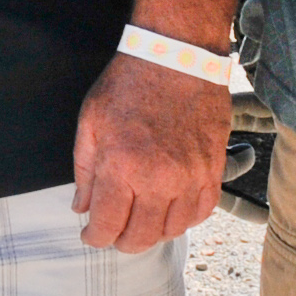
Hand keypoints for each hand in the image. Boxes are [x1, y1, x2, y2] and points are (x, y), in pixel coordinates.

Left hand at [71, 52, 230, 250]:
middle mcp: (158, 179)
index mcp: (121, 166)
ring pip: (173, 230)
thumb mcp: (91, 121)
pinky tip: (171, 209)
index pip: (107, 225)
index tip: (91, 236)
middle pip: (141, 237)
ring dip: (154, 232)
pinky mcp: (213, 170)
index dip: (95, 238)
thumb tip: (82, 206)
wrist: (176, 54)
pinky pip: (202, 212)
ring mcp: (190, 177)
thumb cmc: (129, 82)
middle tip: (114, 233)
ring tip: (141, 220)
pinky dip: (185, 218)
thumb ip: (84, 170)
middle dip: (122, 241)